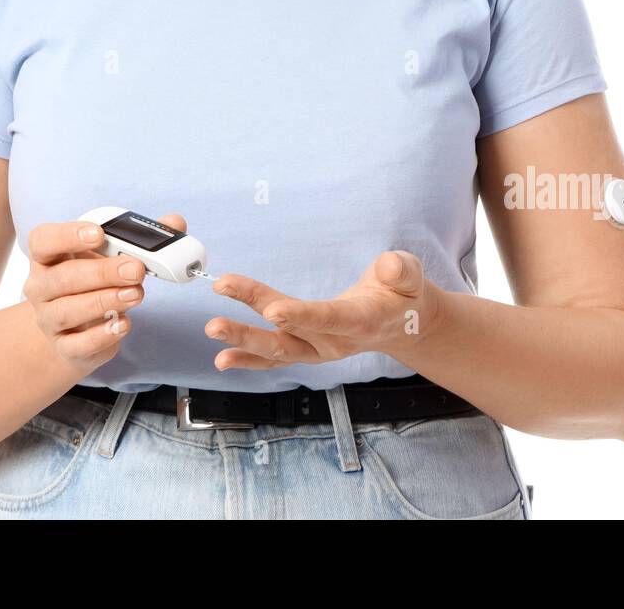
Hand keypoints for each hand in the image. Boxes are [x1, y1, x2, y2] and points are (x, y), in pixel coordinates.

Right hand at [24, 212, 187, 376]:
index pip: (43, 240)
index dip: (68, 235)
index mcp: (49, 255)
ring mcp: (49, 319)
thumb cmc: (92, 282)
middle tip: (136, 269)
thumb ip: (141, 237)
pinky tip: (123, 324)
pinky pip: (78, 343)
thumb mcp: (110, 256)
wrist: (76, 329)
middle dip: (103, 272)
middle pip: (62, 277)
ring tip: (136, 294)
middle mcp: (41, 286)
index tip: (99, 233)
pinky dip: (102, 334)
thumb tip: (173, 222)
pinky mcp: (63, 346)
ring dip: (106, 301)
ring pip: (68, 310)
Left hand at [204, 250, 443, 370]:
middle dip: (251, 329)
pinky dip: (248, 359)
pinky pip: (275, 359)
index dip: (301, 316)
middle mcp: (335, 343)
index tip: (271, 309)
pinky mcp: (307, 349)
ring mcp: (318, 350)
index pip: (328, 319)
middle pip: (289, 337)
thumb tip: (388, 264)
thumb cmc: (403, 293)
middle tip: (216, 321)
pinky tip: (222, 356)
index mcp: (361, 321)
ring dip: (242, 341)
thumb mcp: (411, 275)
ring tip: (212, 331)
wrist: (403, 323)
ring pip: (277, 350)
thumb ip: (401, 270)